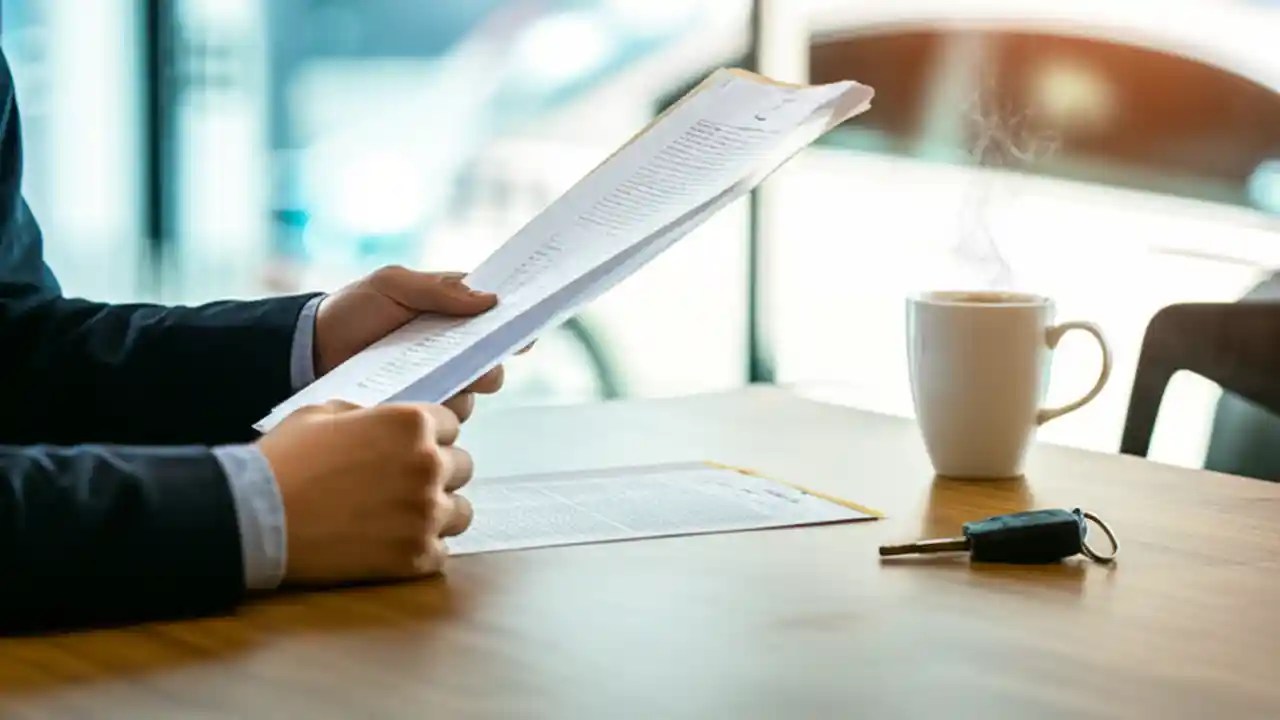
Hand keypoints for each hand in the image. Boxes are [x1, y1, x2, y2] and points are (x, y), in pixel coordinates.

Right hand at [258, 400, 473, 584]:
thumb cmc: (286, 458)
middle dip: (435, 472)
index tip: (406, 448)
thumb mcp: (326, 411)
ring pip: (460, 512)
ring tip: (401, 516)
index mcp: (412, 424)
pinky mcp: (416, 556)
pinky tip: (393, 543)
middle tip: (400, 483)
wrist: (256, 517)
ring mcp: (426, 514)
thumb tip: (390, 425)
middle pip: (461, 467)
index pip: (450, 425)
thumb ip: (372, 415)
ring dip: (437, 512)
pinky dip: (422, 549)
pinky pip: (442, 551)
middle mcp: (429, 466)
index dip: (427, 436)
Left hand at [313, 266, 521, 418]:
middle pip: (494, 360)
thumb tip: (490, 300)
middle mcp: (452, 349)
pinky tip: (416, 398)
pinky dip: (437, 408)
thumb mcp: (391, 285)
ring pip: (474, 393)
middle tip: (479, 361)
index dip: (517, 319)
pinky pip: (446, 416)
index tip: (529, 324)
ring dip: (461, 388)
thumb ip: (439, 289)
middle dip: (491, 361)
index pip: (496, 314)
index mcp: (451, 311)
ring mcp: (438, 381)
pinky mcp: (421, 410)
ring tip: (432, 380)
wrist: (307, 353)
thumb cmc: (350, 310)